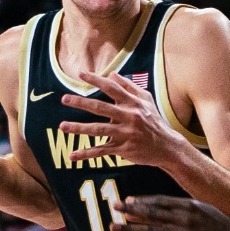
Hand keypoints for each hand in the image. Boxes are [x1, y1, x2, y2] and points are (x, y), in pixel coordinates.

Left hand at [55, 69, 189, 170]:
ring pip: (98, 130)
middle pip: (101, 108)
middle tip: (64, 99)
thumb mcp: (146, 100)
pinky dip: (86, 154)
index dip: (96, 80)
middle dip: (81, 103)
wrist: (167, 146)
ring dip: (79, 128)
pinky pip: (101, 151)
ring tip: (62, 126)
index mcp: (133, 103)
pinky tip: (72, 156)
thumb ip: (129, 86)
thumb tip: (111, 74)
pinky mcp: (123, 149)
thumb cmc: (155, 120)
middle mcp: (129, 117)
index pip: (111, 88)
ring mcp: (125, 134)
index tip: (80, 74)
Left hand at [120, 195, 229, 230]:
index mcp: (187, 206)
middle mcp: (182, 218)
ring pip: (150, 230)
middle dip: (130, 210)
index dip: (141, 201)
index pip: (159, 201)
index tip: (127, 201)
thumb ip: (185, 208)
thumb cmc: (220, 225)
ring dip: (129, 229)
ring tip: (114, 227)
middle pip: (151, 213)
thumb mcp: (203, 209)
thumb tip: (168, 208)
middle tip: (113, 207)